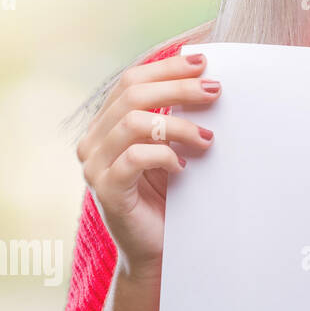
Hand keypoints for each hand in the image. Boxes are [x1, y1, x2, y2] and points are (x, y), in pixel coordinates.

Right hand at [76, 53, 219, 278]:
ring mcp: (95, 165)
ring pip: (134, 122)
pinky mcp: (106, 189)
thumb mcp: (173, 148)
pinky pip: (135, 157)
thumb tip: (208, 80)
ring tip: (208, 138)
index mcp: (106, 124)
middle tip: (215, 91)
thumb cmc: (169, 196)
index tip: (203, 62)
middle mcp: (93, 141)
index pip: (130, 80)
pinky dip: (165, 155)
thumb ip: (175, 118)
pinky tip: (185, 166)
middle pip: (133, 94)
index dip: (167, 67)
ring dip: (179, 125)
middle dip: (179, 87)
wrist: (157, 248)